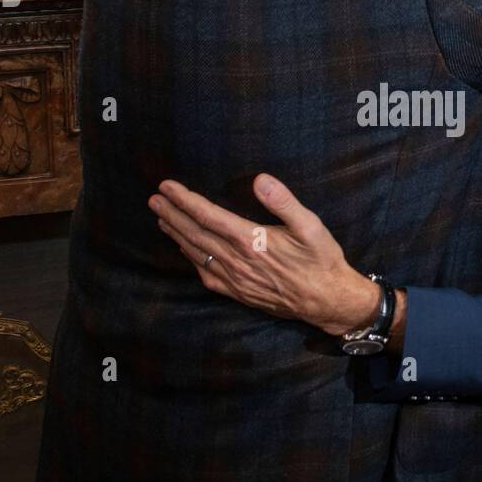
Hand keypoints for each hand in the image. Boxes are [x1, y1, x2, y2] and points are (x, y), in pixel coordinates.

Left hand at [149, 174, 380, 336]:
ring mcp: (236, 279)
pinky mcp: (239, 292)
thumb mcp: (311, 226)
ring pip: (198, 254)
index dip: (185, 200)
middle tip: (154, 200)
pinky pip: (207, 275)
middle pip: (195, 234)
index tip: (167, 186)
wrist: (327, 301)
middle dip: (172, 215)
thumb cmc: (321, 260)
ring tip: (161, 220)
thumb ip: (284, 202)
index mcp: (251, 240)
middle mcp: (238, 260)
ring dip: (177, 235)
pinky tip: (186, 252)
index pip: (208, 215)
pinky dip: (192, 260)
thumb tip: (260, 180)